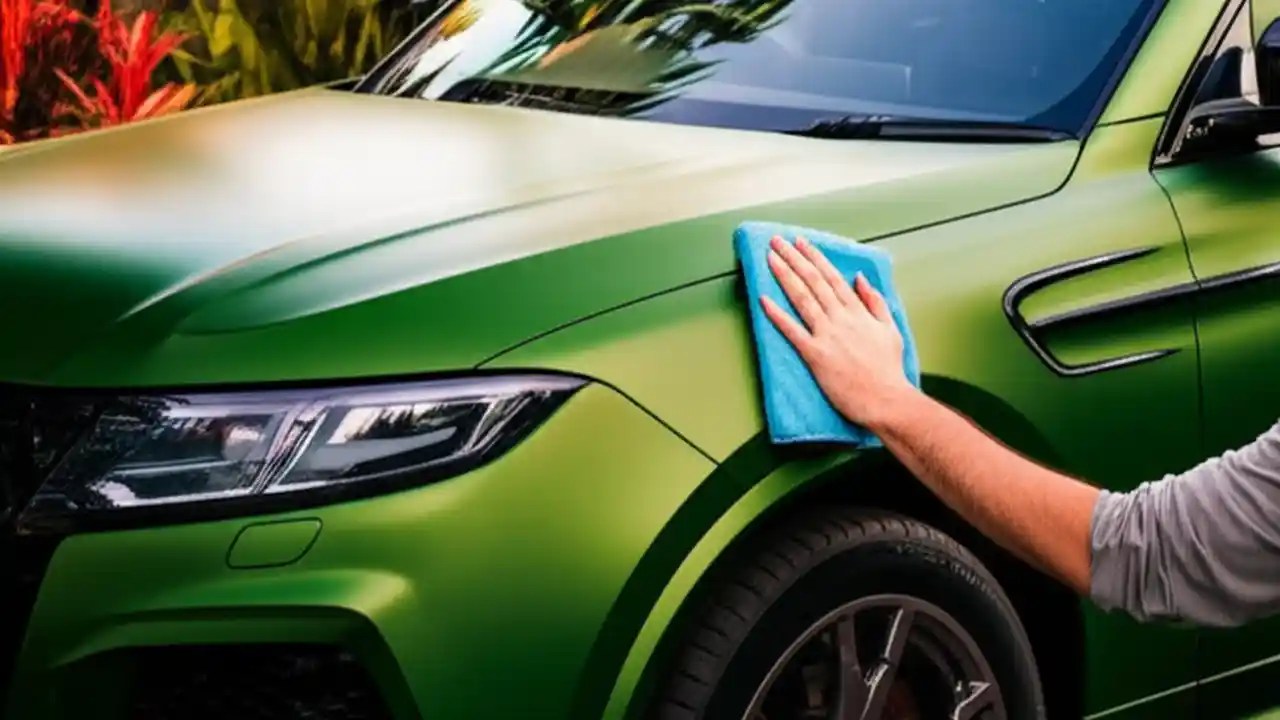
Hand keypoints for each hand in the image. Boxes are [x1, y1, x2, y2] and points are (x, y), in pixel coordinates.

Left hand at [761, 235, 916, 429]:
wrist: (886, 399)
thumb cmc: (888, 369)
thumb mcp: (889, 329)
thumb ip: (874, 302)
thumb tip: (859, 278)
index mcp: (857, 312)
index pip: (831, 277)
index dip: (814, 257)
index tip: (800, 242)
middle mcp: (841, 318)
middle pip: (813, 281)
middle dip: (793, 258)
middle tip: (776, 241)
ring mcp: (827, 335)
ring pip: (802, 299)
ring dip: (784, 276)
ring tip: (769, 258)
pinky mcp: (815, 355)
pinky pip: (792, 331)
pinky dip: (777, 314)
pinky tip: (763, 299)